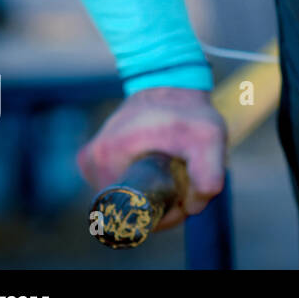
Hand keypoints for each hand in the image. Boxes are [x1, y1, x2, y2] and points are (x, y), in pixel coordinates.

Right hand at [77, 86, 227, 230]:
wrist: (171, 83)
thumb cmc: (188, 111)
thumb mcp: (208, 138)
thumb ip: (208, 173)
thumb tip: (193, 206)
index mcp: (106, 157)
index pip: (130, 212)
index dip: (161, 214)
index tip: (182, 196)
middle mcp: (91, 161)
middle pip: (128, 207)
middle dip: (159, 201)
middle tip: (182, 177)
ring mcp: (90, 160)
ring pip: (126, 196)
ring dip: (151, 190)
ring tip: (172, 166)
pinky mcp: (96, 158)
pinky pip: (120, 184)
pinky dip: (142, 181)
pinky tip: (158, 164)